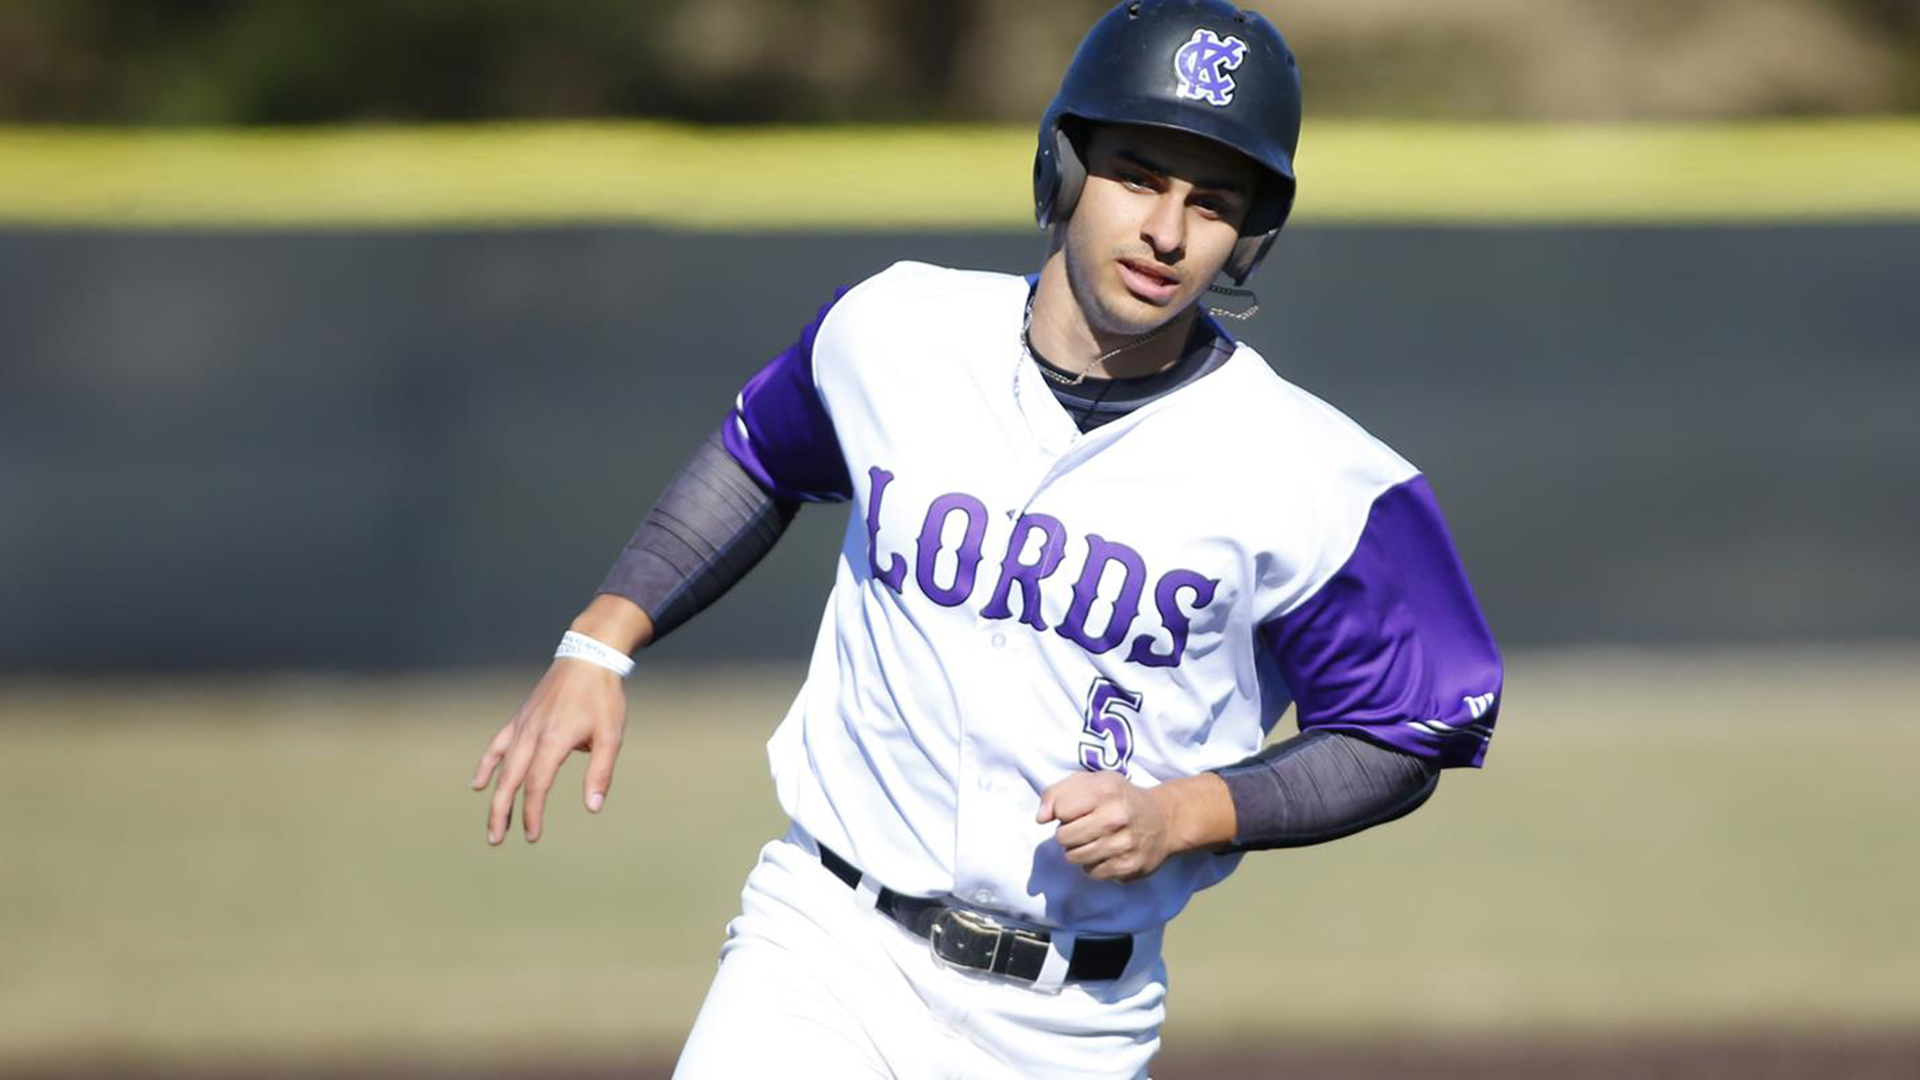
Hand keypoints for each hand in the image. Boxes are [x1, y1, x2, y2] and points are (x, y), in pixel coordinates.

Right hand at [471, 658, 627, 844]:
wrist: (588, 657)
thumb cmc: (603, 698)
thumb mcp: (611, 736)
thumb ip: (600, 773)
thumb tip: (593, 808)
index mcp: (553, 741)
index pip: (536, 786)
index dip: (532, 813)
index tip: (532, 836)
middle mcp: (532, 734)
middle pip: (510, 781)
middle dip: (501, 812)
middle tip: (496, 840)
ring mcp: (522, 725)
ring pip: (501, 766)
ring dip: (494, 796)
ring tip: (492, 822)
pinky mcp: (520, 718)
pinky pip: (497, 745)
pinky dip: (487, 765)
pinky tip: (479, 783)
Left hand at [1036, 771, 1236, 881]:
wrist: (1164, 819)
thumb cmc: (1120, 798)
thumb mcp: (1092, 781)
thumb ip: (1059, 792)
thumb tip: (1040, 818)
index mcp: (1105, 791)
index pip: (1060, 810)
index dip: (1062, 811)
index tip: (1076, 810)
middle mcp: (1115, 818)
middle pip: (1064, 838)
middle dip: (1068, 833)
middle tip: (1084, 827)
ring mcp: (1123, 845)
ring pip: (1075, 858)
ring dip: (1078, 850)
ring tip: (1094, 839)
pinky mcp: (1128, 867)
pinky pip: (1092, 873)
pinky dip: (1093, 865)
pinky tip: (1106, 852)